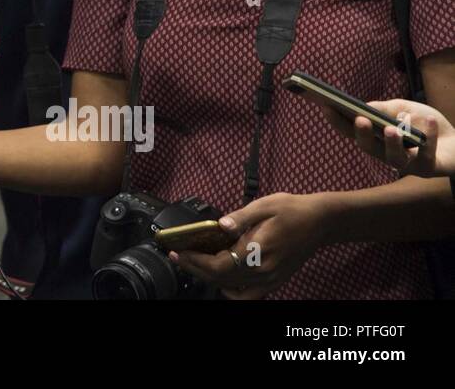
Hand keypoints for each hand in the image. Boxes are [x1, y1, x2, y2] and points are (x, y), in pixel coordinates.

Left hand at [172, 193, 327, 299]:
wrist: (321, 222)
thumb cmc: (293, 210)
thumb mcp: (263, 205)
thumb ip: (239, 217)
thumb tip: (219, 225)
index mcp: (256, 251)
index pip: (217, 265)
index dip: (194, 261)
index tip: (178, 251)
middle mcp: (262, 270)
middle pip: (220, 279)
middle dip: (195, 268)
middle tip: (178, 256)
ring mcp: (270, 279)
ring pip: (231, 288)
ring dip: (209, 278)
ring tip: (195, 263)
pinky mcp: (275, 281)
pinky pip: (248, 295)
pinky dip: (231, 291)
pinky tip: (222, 278)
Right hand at [321, 99, 453, 177]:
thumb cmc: (425, 123)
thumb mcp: (403, 108)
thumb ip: (385, 109)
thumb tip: (365, 108)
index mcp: (377, 138)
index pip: (352, 132)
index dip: (338, 121)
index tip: (326, 106)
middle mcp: (387, 153)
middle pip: (370, 148)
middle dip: (363, 135)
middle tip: (360, 120)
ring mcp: (407, 164)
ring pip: (394, 159)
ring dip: (392, 144)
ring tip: (392, 129)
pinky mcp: (429, 169)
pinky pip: (426, 156)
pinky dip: (428, 137)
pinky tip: (428, 121)